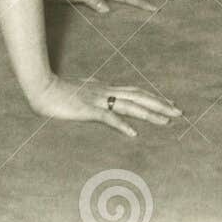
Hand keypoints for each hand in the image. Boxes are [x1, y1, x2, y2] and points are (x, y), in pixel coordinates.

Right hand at [32, 76, 181, 137]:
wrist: (41, 89)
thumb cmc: (58, 92)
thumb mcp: (81, 93)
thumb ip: (95, 96)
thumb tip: (105, 103)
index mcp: (105, 88)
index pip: (135, 92)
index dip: (153, 97)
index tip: (169, 104)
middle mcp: (106, 91)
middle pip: (139, 97)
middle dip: (160, 104)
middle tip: (179, 112)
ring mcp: (98, 99)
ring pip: (130, 106)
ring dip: (149, 113)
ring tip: (167, 121)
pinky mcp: (87, 109)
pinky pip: (108, 117)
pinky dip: (122, 125)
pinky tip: (133, 133)